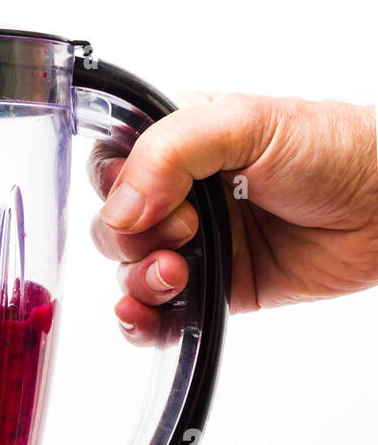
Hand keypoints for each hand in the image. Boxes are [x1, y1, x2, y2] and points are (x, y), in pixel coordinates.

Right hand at [91, 93, 377, 343]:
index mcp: (180, 142)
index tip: (155, 204)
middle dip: (133, 241)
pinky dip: (144, 321)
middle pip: (114, 226)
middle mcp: (182, 192)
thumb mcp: (245, 122)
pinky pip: (162, 312)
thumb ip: (170, 152)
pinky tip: (146, 318)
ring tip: (178, 276)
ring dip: (139, 282)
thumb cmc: (334, 147)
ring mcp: (200, 242)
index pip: (111, 168)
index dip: (118, 192)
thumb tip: (121, 209)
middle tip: (186, 235)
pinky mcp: (220, 287)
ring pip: (131, 271)